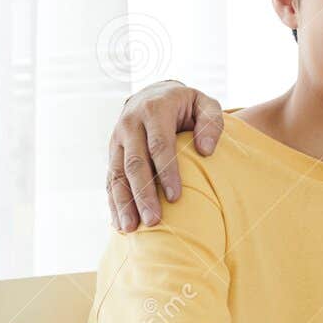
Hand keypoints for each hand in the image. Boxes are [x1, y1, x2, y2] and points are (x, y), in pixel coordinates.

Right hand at [107, 80, 224, 230]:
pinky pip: (110, 180)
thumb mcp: (205, 104)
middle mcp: (130, 124)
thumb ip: (211, 122)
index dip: (166, 172)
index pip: (159, 145)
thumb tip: (206, 150)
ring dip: (123, 202)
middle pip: (135, 163)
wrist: (153, 94)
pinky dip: (114, 202)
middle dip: (143, 194)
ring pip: (117, 174)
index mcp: (154, 110)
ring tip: (131, 228)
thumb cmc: (186, 105)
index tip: (175, 197)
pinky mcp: (113, 153)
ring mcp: (117, 140)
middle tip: (154, 220)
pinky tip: (119, 223)